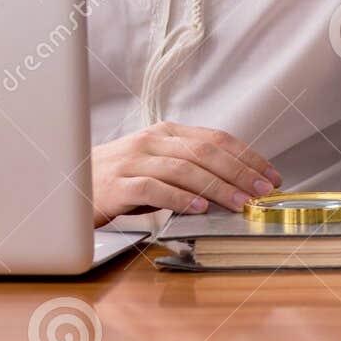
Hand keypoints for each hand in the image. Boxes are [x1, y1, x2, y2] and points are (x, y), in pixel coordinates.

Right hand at [90, 122, 282, 226]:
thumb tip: (235, 186)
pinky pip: (154, 188)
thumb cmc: (118, 177)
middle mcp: (151, 142)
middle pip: (204, 152)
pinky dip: (179, 197)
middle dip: (240, 172)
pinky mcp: (118, 185)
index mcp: (164, 133)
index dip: (247, 156)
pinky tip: (198, 208)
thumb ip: (188, 168)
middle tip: (263, 191)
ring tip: (240, 203)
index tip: (271, 175)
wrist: (69, 183)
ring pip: (184, 169)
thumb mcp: (156, 164)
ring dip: (217, 187)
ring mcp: (133, 161)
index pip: (215, 138)